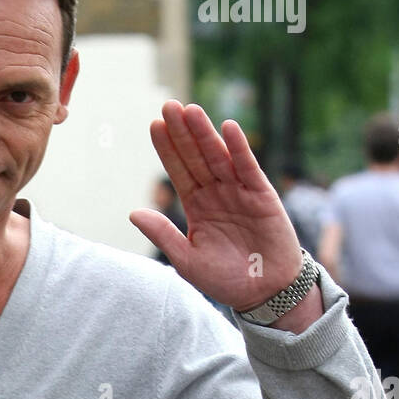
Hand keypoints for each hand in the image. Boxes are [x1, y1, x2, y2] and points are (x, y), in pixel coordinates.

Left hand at [130, 100, 304, 310]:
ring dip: (205, 133)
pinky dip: (239, 148)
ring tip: (190, 109)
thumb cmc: (226, 279)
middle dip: (182, 133)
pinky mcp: (262, 195)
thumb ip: (163, 235)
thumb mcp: (187, 261)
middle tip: (168, 105)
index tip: (154, 125)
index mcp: (197, 206)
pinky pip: (249, 167)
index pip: (179, 171)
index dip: (167, 149)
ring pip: (219, 157)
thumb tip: (133, 213)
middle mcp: (217, 193)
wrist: (264, 293)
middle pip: (195, 157)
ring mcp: (239, 192)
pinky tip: (227, 128)